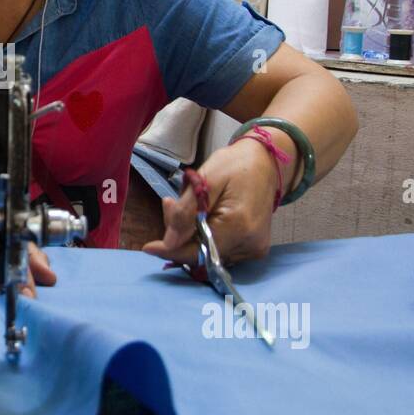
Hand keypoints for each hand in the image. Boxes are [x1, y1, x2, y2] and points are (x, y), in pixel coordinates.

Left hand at [141, 139, 278, 267]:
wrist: (266, 161)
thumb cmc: (235, 165)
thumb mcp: (205, 180)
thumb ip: (186, 212)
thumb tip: (169, 243)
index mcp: (239, 226)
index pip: (196, 251)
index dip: (170, 250)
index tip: (147, 247)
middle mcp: (250, 244)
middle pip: (200, 253)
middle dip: (179, 235)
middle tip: (170, 203)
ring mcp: (254, 248)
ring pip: (208, 252)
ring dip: (192, 235)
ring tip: (189, 204)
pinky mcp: (255, 248)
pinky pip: (221, 249)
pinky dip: (206, 236)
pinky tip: (203, 215)